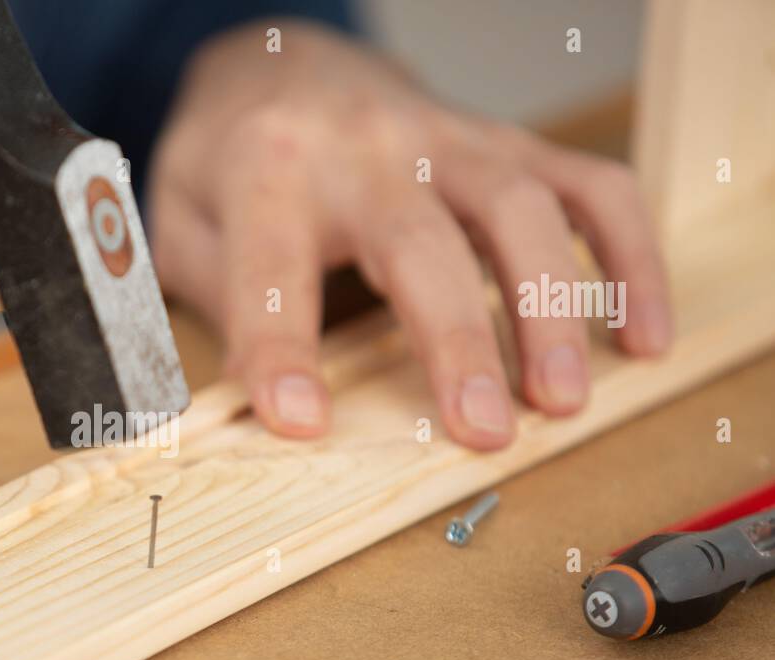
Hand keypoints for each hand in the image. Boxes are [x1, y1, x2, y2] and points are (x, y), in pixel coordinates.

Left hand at [147, 21, 670, 448]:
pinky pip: (588, 186)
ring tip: (562, 399)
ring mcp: (448, 139)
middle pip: (421, 241)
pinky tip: (641, 333)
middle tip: (484, 430)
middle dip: (458, 339)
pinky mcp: (505, 146)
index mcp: (268, 169)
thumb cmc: (231, 158)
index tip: (302, 421)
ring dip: (553, 306)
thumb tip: (244, 400)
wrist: (282, 66)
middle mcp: (367, 147)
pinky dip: (628, 256)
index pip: (274, 266)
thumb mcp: (180, 220)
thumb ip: (213, 298)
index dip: (282, 347)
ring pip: (520, 207)